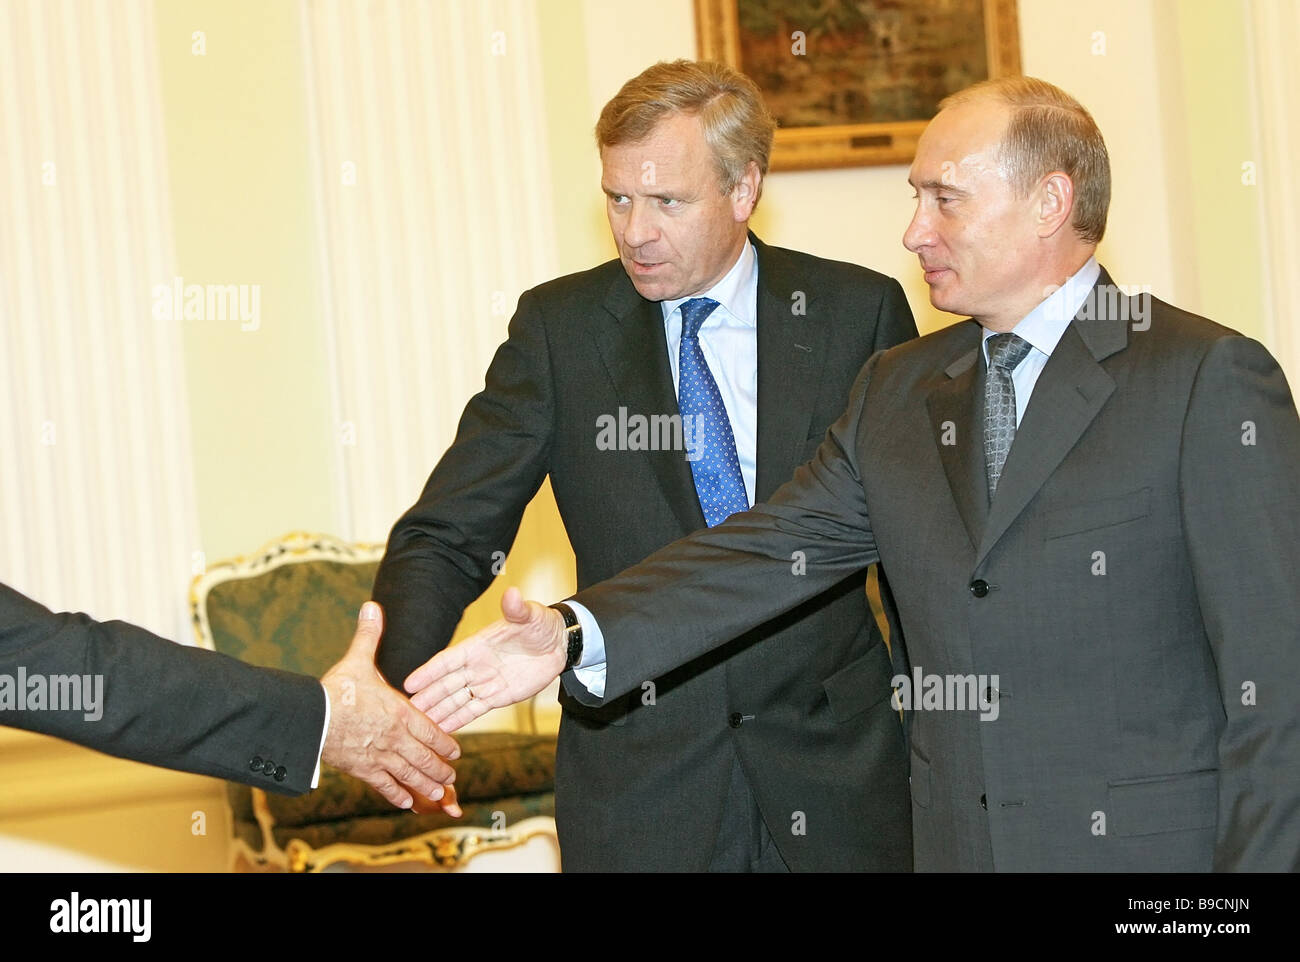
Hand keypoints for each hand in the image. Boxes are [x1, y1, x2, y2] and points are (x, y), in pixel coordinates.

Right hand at [321, 602, 462, 813]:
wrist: (312, 720)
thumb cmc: (336, 690)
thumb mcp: (357, 659)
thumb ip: (369, 635)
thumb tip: (372, 607)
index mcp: (400, 712)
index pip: (431, 731)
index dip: (445, 742)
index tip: (455, 751)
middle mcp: (395, 737)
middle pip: (425, 757)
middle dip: (440, 768)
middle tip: (451, 778)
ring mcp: (380, 756)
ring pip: (410, 774)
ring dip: (426, 784)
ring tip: (439, 793)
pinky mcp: (362, 770)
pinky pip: (384, 785)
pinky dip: (397, 795)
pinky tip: (406, 804)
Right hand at [404, 587, 565, 732]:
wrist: (558, 644)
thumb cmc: (540, 625)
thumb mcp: (530, 616)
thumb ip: (516, 609)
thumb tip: (511, 594)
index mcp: (476, 646)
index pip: (447, 661)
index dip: (428, 672)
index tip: (409, 684)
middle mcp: (475, 666)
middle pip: (445, 685)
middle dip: (426, 698)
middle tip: (403, 713)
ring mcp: (484, 683)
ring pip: (455, 700)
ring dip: (437, 713)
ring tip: (417, 727)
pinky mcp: (496, 697)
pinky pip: (472, 711)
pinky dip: (456, 721)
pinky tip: (441, 732)